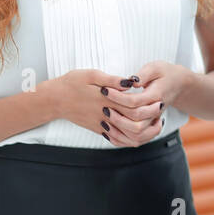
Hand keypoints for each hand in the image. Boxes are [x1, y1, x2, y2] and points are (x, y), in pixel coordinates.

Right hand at [43, 69, 160, 146]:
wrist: (54, 100)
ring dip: (143, 133)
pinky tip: (138, 132)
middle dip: (150, 120)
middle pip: (134, 124)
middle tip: (160, 112)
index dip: (148, 106)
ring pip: (127, 137)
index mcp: (106, 100)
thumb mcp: (91, 74)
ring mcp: (102, 125)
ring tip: (154, 123)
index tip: (158, 100)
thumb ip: (112, 79)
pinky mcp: (98, 130)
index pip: (133, 108)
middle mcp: (106, 115)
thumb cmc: (72, 83)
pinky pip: (117, 140)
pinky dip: (129, 139)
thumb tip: (130, 82)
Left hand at [100, 60, 190, 142]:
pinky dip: (122, 139)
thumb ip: (144, 74)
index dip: (117, 97)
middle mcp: (156, 112)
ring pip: (137, 136)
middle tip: (104, 107)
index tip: (104, 90)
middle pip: (136, 125)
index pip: (135, 102)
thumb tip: (132, 81)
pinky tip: (109, 131)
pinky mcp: (150, 127)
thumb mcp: (155, 67)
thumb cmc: (164, 74)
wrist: (179, 84)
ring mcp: (153, 121)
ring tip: (105, 121)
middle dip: (117, 118)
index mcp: (156, 96)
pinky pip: (137, 141)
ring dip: (119, 132)